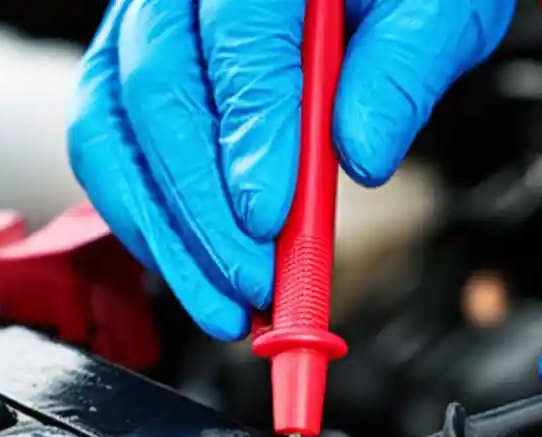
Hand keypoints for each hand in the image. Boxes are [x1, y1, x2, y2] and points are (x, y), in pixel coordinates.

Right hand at [67, 0, 514, 339]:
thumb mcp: (436, 3)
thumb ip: (404, 65)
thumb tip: (362, 154)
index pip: (235, 37)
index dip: (249, 134)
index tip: (271, 218)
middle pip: (155, 89)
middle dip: (200, 207)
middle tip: (252, 283)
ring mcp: (136, 23)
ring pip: (112, 129)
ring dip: (163, 232)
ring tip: (220, 303)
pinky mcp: (121, 69)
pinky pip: (106, 148)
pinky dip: (141, 218)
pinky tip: (189, 265)